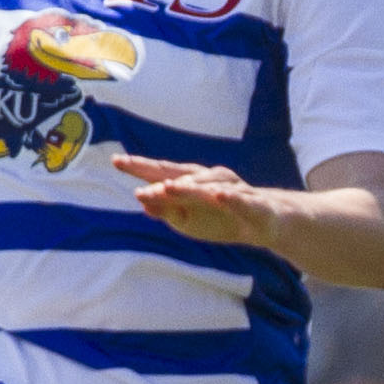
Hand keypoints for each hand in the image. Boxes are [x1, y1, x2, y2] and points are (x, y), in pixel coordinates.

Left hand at [116, 153, 274, 250]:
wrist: (267, 223)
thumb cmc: (224, 218)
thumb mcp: (192, 219)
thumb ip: (168, 210)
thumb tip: (142, 202)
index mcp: (192, 183)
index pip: (163, 173)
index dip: (140, 167)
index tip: (116, 161)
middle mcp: (209, 180)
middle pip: (180, 172)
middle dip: (155, 169)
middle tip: (130, 165)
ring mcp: (231, 190)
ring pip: (206, 187)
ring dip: (187, 187)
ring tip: (166, 188)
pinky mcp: (253, 204)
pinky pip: (241, 200)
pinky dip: (231, 197)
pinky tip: (219, 196)